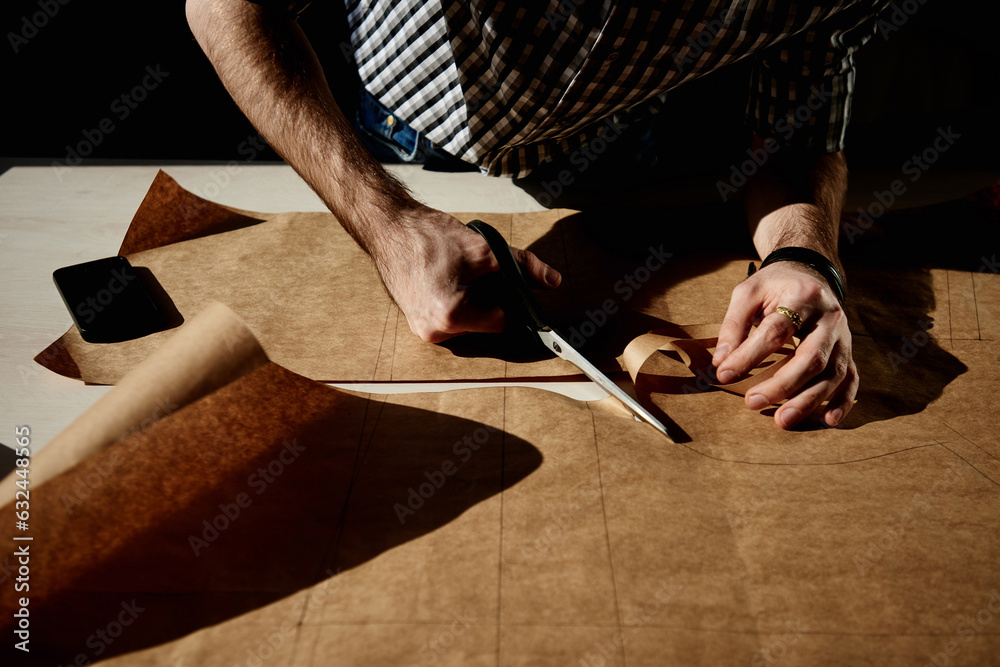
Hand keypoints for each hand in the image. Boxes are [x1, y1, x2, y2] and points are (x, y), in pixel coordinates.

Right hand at [371, 206, 561, 342]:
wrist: (389, 228)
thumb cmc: (427, 236)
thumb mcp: (484, 247)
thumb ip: (522, 265)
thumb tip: (551, 280)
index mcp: (452, 316)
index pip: (502, 321)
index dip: (508, 298)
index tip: (501, 280)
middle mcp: (435, 331)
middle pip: (484, 323)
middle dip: (488, 298)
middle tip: (474, 272)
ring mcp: (423, 329)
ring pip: (467, 321)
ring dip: (471, 301)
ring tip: (458, 274)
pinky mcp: (415, 322)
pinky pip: (449, 318)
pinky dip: (454, 301)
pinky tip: (446, 280)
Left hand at [711, 261, 857, 427]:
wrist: (810, 273)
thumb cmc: (776, 286)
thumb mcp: (749, 292)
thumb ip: (734, 325)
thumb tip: (722, 362)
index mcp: (802, 296)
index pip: (776, 331)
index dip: (749, 355)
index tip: (724, 374)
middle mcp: (829, 317)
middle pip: (811, 357)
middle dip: (782, 384)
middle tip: (753, 402)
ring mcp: (843, 336)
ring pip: (833, 373)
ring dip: (808, 400)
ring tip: (782, 420)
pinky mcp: (848, 351)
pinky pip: (852, 379)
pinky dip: (843, 401)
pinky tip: (829, 420)